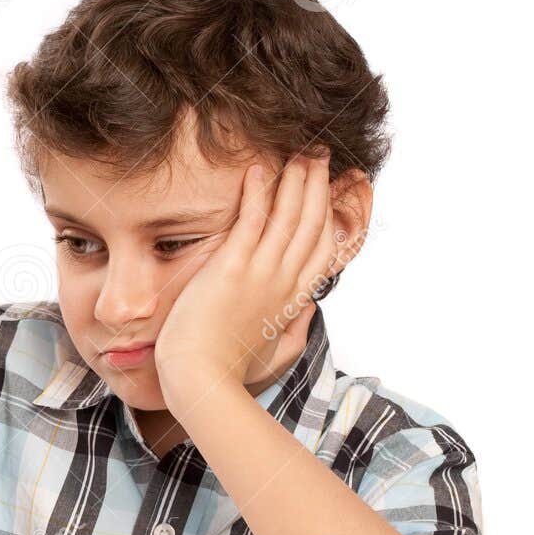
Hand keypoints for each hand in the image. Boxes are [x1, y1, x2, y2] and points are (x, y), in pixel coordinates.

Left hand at [153, 150, 343, 406]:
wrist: (202, 382)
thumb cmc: (229, 374)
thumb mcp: (273, 356)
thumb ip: (296, 332)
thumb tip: (310, 312)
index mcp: (292, 301)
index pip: (321, 249)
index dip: (329, 215)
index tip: (331, 190)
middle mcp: (283, 282)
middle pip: (312, 223)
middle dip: (318, 185)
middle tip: (320, 155)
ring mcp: (261, 274)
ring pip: (289, 216)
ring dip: (296, 180)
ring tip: (300, 151)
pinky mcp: (232, 269)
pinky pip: (252, 220)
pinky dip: (258, 192)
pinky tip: (261, 168)